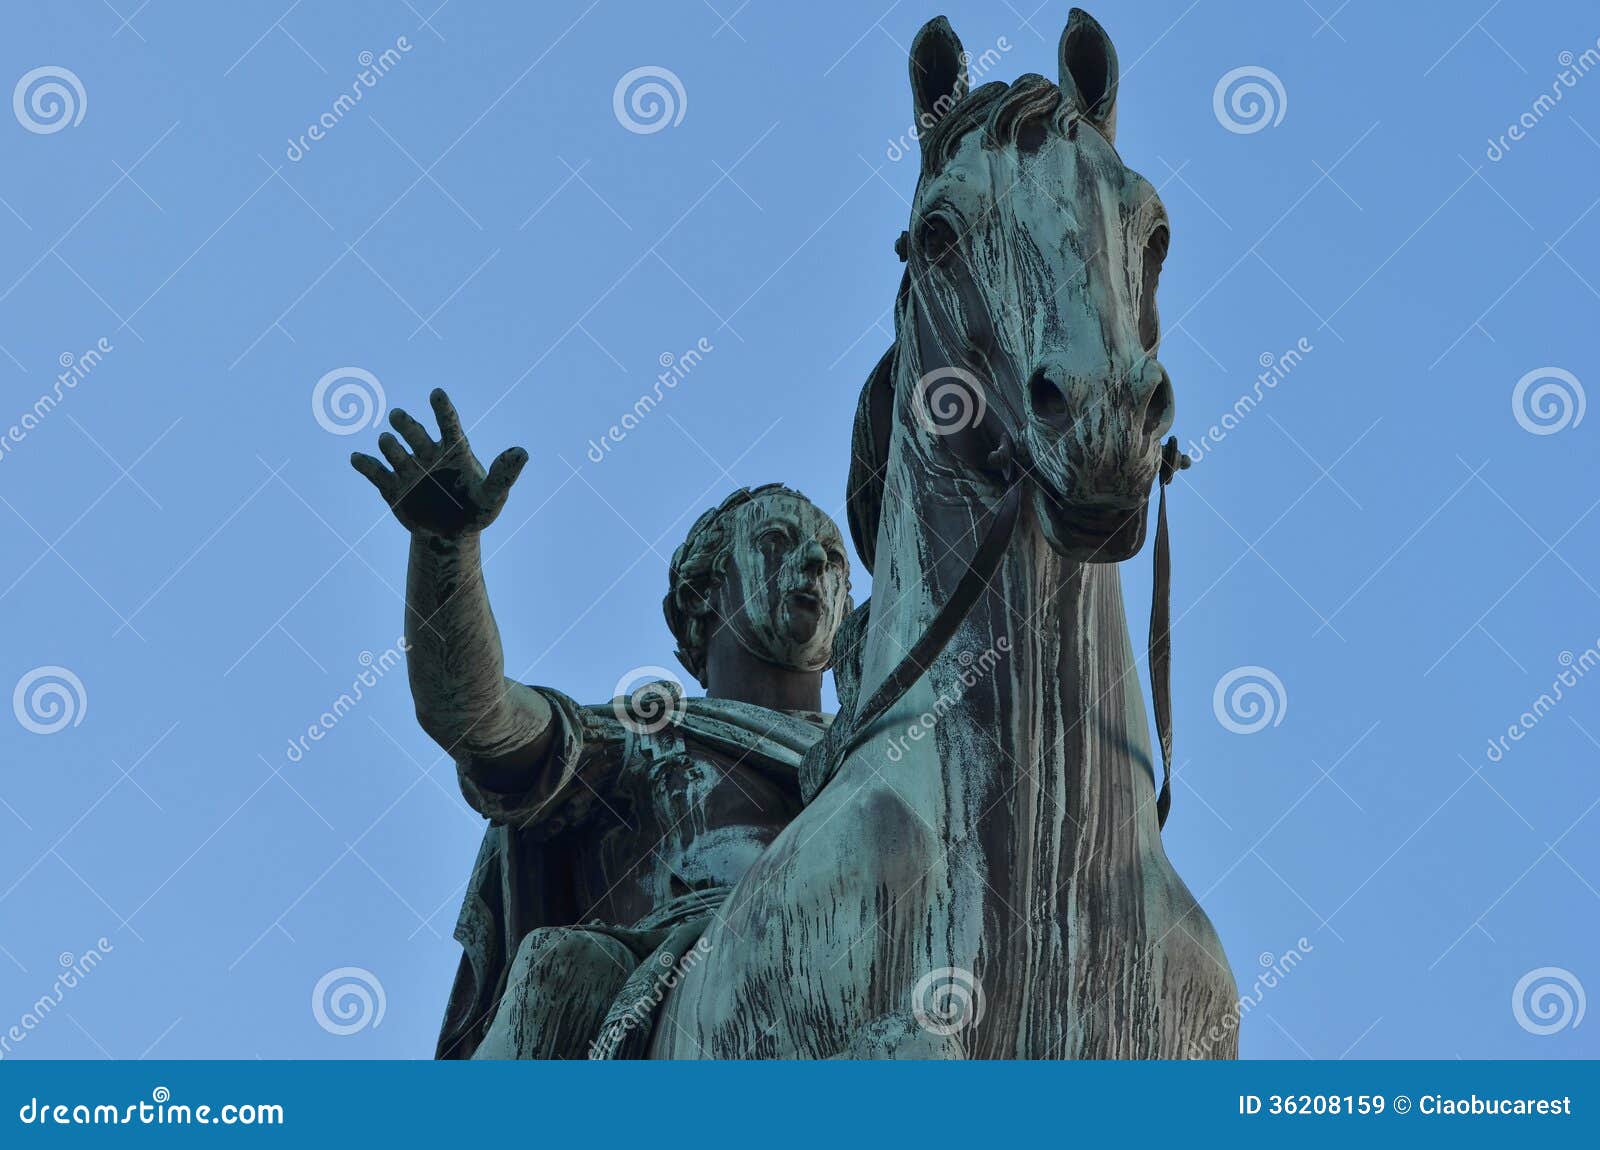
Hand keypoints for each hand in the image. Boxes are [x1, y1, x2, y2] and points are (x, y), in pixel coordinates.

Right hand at [351, 388, 527, 539]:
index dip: (442, 409)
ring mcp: (407, 468)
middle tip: (399, 418)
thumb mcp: (493, 495)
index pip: (448, 423)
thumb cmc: (476, 509)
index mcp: (453, 450)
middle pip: (414, 431)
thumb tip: (521, 452)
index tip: (436, 393)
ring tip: (388, 442)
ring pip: (393, 448)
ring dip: (389, 445)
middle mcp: (428, 453)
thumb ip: (504, 474)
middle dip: (406, 424)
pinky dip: (365, 464)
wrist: (450, 534)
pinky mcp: (391, 486)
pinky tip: (358, 458)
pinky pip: (375, 471)